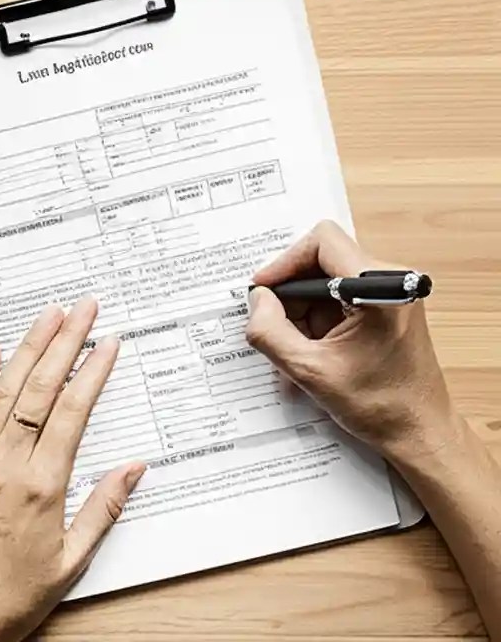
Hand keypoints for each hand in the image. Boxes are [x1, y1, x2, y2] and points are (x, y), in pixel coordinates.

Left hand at [0, 300, 145, 641]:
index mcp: (42, 487)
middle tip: (83, 307)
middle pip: (39, 390)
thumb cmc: (12, 599)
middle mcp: (5, 466)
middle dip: (64, 343)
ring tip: (46, 316)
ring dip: (25, 350)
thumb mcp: (71, 562)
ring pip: (1, 393)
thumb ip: (103, 510)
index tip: (108, 342)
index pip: (73, 412)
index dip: (92, 371)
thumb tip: (134, 468)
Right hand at [245, 220, 456, 462]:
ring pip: (325, 282)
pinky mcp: (385, 308)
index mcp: (380, 289)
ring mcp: (390, 294)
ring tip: (294, 350)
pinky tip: (310, 351)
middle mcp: (390, 282)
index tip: (263, 291)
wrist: (419, 431)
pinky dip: (316, 321)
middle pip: (321, 261)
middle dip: (291, 295)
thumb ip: (271, 332)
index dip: (284, 263)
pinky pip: (337, 300)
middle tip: (274, 327)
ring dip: (301, 312)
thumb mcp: (310, 371)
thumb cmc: (380, 406)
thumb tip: (256, 300)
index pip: (322, 243)